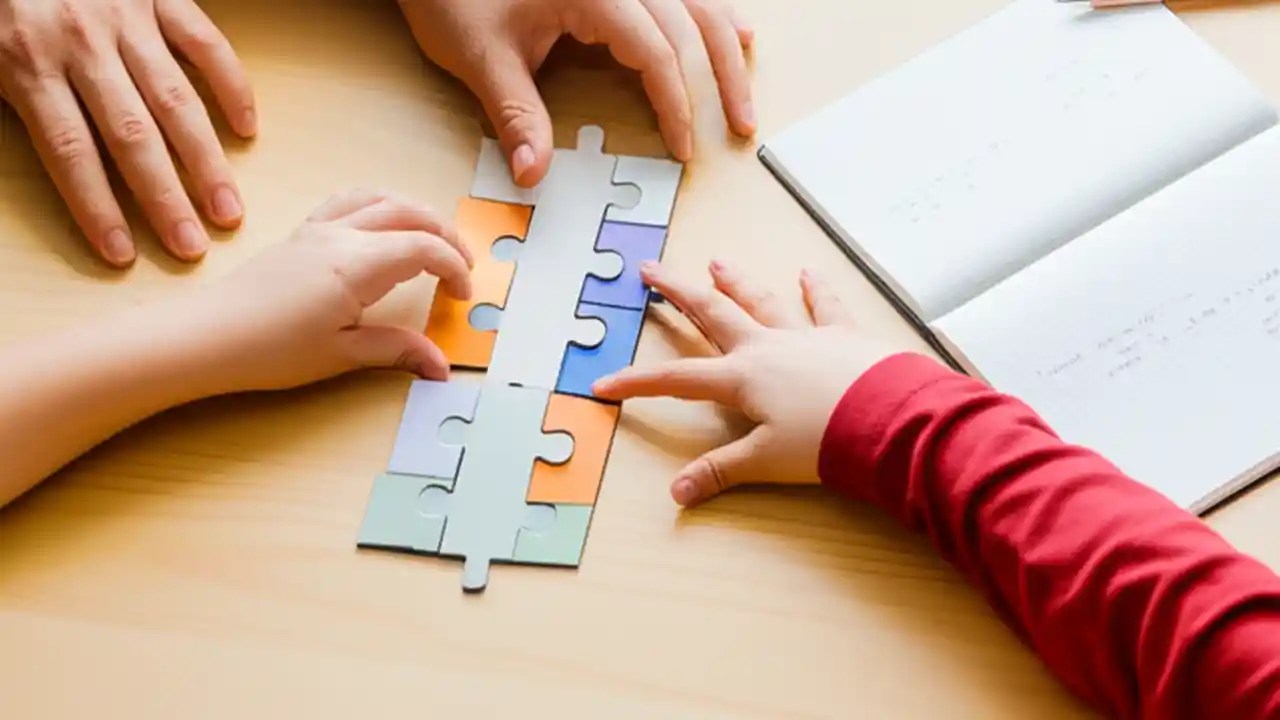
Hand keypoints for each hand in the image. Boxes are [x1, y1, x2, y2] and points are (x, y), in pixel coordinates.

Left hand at [0, 0, 255, 266]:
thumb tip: (41, 160)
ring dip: (206, 162)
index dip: (97, 207)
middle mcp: (81, 43)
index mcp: (26, 62)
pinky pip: (205, 44)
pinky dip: (230, 86)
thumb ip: (6, 101)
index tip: (123, 254)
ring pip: (175, 102)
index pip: (70, 151)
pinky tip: (246, 129)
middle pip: (132, 136)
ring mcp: (127, 17)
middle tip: (193, 247)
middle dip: (166, 199)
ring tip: (227, 210)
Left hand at [185, 189, 473, 394]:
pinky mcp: (300, 235)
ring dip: (416, 212)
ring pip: (381, 198)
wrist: (205, 337)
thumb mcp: (341, 355)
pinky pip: (349, 202)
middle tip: (463, 265)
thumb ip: (397, 351)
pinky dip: (380, 207)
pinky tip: (382, 229)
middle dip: (446, 234)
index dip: (454, 267)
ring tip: (433, 238)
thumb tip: (440, 364)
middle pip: (410, 213)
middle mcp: (340, 236)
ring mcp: (318, 230)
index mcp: (356, 264)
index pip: (424, 248)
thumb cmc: (267, 349)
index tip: (462, 295)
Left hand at [398, 0, 753, 185]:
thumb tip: (534, 175)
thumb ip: (516, 115)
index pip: (655, 50)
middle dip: (721, 77)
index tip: (684, 145)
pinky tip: (738, 29)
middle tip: (742, 126)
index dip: (676, 101)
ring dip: (726, 43)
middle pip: (691, 21)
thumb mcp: (480, 56)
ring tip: (747, 88)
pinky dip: (710, 11)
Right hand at [593, 260, 895, 506]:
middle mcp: (766, 348)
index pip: (677, 379)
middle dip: (677, 293)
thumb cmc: (825, 441)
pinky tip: (809, 274)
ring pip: (762, 302)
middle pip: (712, 315)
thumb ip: (720, 473)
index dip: (637, 383)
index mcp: (741, 378)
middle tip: (651, 270)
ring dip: (736, 283)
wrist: (889, 419)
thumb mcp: (766, 462)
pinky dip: (816, 290)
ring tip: (716, 263)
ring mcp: (805, 336)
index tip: (603, 385)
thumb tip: (676, 495)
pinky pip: (825, 307)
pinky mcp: (843, 336)